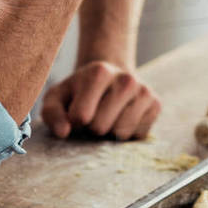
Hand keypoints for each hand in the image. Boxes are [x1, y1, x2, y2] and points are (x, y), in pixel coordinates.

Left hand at [41, 61, 161, 139]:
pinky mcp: (156, 105)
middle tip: (94, 113)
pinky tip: (123, 117)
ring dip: (110, 132)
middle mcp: (126, 79)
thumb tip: (64, 132)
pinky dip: (127, 133)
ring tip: (108, 115)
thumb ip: (52, 113)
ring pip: (120, 133)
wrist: (110, 78)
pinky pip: (137, 136)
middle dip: (92, 127)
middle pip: (100, 127)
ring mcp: (144, 91)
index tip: (77, 110)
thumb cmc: (78, 92)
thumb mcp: (57, 97)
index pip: (81, 116)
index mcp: (99, 72)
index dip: (74, 121)